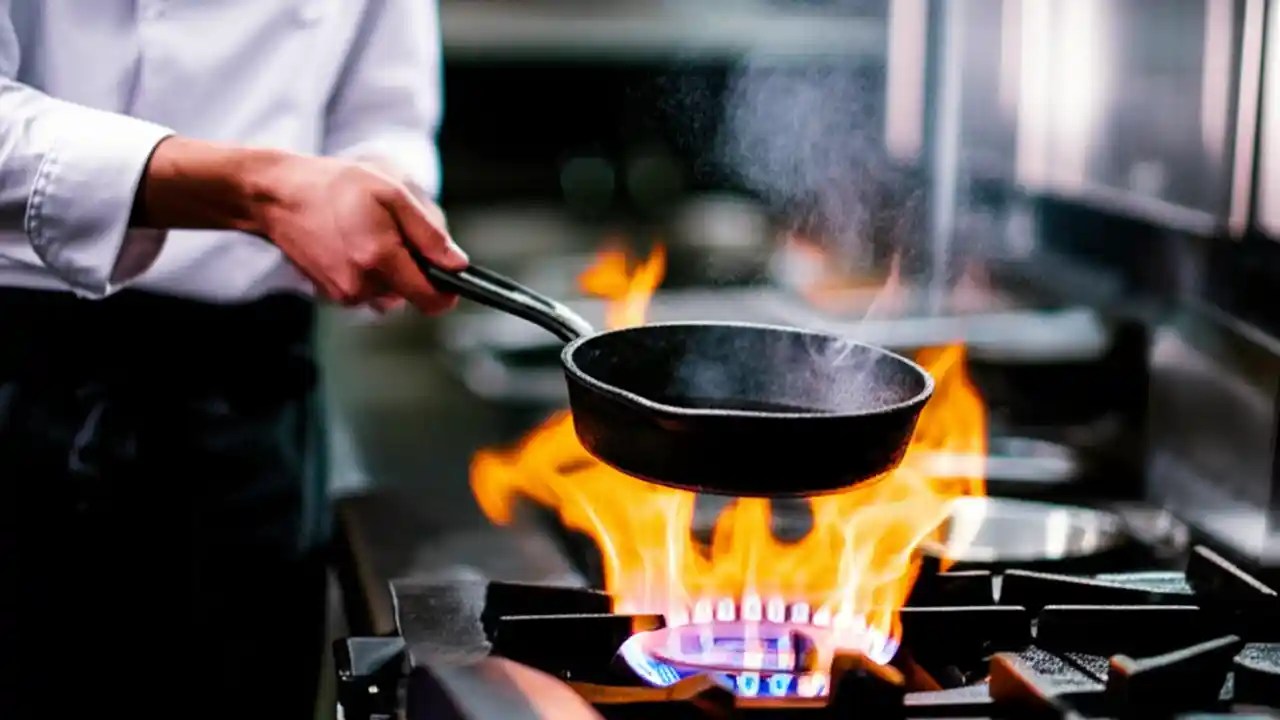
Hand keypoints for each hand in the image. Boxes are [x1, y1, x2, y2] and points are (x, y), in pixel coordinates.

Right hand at [138, 137, 467, 314]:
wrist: (280, 196)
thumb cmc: (336, 187)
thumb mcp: (392, 195)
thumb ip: (428, 235)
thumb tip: (457, 265)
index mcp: (380, 259)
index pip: (430, 300)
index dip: (446, 292)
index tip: (450, 276)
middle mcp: (362, 285)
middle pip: (411, 294)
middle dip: (414, 269)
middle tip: (396, 232)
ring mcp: (344, 294)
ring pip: (389, 293)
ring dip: (390, 270)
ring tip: (371, 234)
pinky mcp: (332, 294)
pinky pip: (367, 290)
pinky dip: (369, 272)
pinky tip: (353, 244)